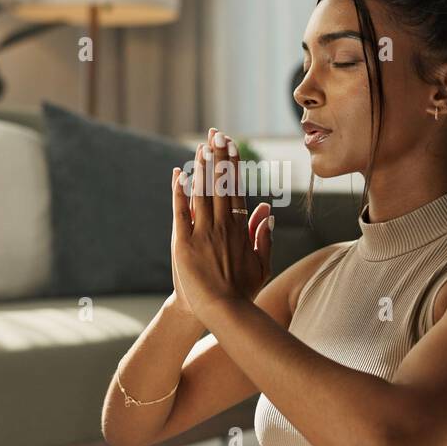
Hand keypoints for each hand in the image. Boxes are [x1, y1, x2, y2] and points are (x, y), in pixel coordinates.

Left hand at [170, 128, 273, 322]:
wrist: (223, 311)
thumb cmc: (243, 291)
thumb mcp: (262, 264)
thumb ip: (264, 236)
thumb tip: (268, 211)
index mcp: (240, 229)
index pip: (236, 189)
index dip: (233, 166)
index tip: (231, 146)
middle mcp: (223, 225)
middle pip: (221, 184)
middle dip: (219, 157)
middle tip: (217, 134)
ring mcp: (203, 232)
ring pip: (202, 192)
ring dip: (201, 168)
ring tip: (201, 146)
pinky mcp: (184, 242)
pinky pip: (181, 211)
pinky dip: (180, 192)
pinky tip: (178, 174)